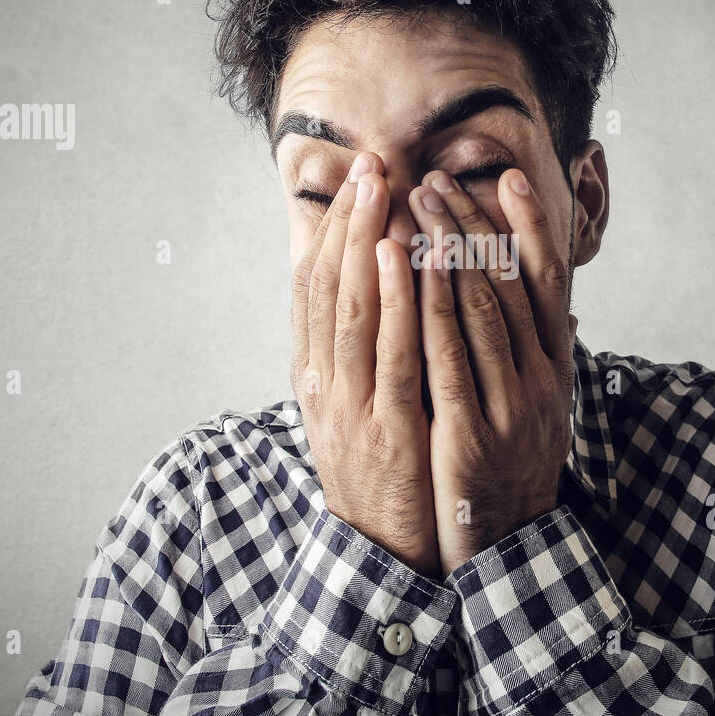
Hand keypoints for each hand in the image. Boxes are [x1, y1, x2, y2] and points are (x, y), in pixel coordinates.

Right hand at [290, 153, 440, 577]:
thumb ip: (357, 357)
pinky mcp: (384, 428)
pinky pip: (390, 353)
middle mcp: (322, 383)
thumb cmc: (377, 473)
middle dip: (349, 220)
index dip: (333, 231)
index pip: (313, 289)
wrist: (378, 551)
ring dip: (364, 243)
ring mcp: (350, 405)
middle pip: (328, 287)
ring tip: (380, 188)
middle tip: (367, 164)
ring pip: (351, 310)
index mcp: (315, 375)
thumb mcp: (353, 410)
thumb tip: (363, 300)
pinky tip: (401, 257)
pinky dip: (392, 300)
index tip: (353, 182)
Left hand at [409, 167, 577, 575]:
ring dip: (446, 249)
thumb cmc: (516, 462)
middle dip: (470, 224)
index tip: (505, 179)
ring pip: (478, 310)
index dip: (527, 227)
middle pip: (505, 283)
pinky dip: (428, 308)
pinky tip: (407, 269)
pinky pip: (448, 359)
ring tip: (417, 204)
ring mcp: (508, 405)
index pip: (544, 281)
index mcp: (554, 364)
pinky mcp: (471, 433)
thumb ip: (546, 351)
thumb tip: (559, 302)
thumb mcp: (541, 403)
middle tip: (435, 179)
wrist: (509, 542)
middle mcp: (539, 377)